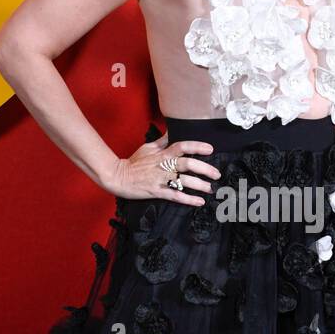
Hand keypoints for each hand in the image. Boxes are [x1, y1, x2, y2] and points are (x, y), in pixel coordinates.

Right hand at [101, 130, 221, 205]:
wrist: (118, 176)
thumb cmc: (133, 162)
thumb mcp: (147, 147)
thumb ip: (162, 141)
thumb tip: (171, 131)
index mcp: (163, 154)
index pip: (182, 146)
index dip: (197, 146)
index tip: (210, 149)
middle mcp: (164, 165)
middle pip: (188, 164)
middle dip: (205, 169)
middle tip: (216, 174)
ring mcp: (161, 179)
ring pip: (184, 181)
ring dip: (200, 185)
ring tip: (210, 188)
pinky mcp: (157, 191)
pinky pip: (176, 196)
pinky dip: (188, 199)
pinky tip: (199, 202)